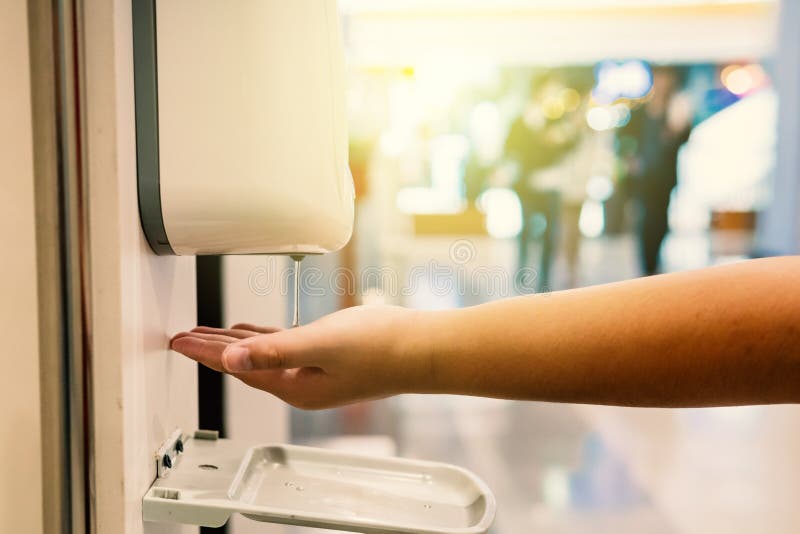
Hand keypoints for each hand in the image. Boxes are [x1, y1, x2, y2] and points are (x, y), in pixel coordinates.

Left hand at [170, 306, 428, 409]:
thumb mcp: (320, 344)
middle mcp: (298, 384)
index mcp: (292, 385)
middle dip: (210, 349)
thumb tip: (232, 357)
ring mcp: (313, 372)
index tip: (177, 340)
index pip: (236, 367)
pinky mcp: (326, 358)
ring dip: (232, 344)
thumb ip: (274, 350)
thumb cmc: (379, 346)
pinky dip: (262, 338)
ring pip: (260, 355)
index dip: (203, 352)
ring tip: (206, 334)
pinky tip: (254, 331)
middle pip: (242, 364)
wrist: (420, 349)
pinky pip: (281, 348)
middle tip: (181, 336)